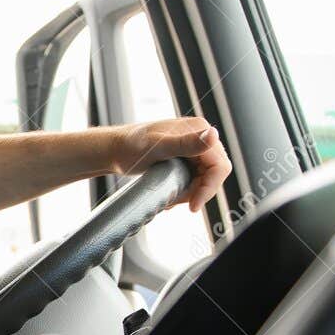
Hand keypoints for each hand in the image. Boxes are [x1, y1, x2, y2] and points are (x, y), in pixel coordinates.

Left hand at [112, 117, 231, 212]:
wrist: (115, 150)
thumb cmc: (131, 146)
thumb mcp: (158, 147)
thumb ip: (186, 143)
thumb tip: (214, 134)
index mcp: (198, 129)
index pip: (219, 166)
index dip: (209, 188)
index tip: (193, 205)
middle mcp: (199, 137)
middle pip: (214, 174)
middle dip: (197, 192)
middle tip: (174, 202)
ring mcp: (193, 148)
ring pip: (204, 179)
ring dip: (189, 193)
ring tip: (168, 199)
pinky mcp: (186, 158)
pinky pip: (194, 179)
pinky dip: (184, 190)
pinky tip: (168, 194)